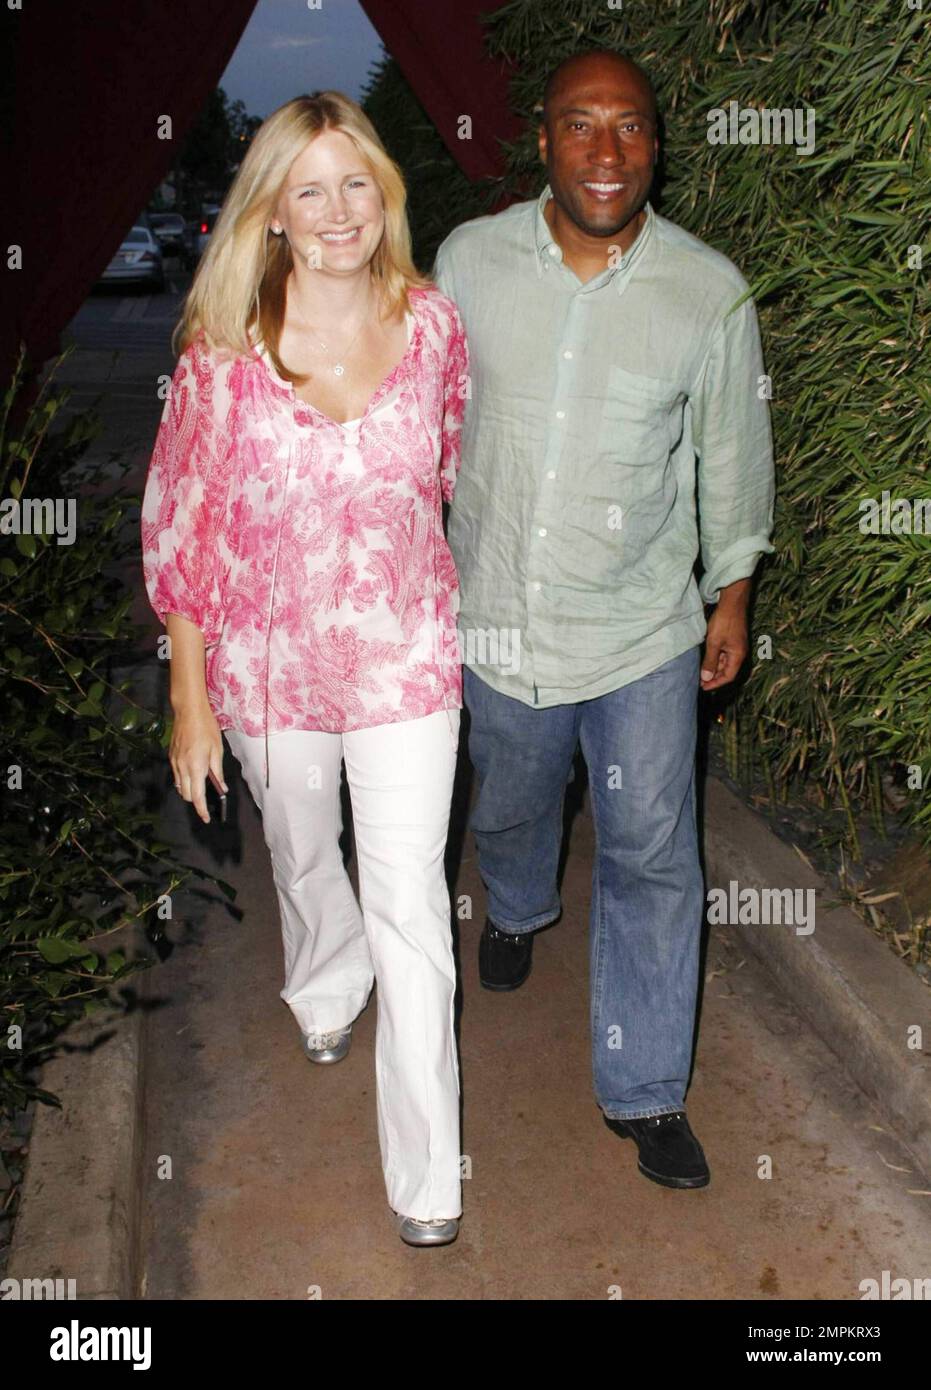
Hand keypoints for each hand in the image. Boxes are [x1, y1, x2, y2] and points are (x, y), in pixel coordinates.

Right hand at [169, 703, 226, 823]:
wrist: (188, 711)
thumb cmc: (206, 728)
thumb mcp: (218, 749)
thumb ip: (217, 771)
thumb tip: (221, 786)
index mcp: (197, 767)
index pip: (198, 796)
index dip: (202, 810)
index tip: (207, 818)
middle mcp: (183, 768)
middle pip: (187, 795)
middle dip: (196, 800)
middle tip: (208, 798)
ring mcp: (174, 763)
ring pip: (180, 787)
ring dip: (189, 791)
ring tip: (200, 784)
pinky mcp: (171, 757)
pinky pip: (176, 776)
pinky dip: (184, 780)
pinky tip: (193, 773)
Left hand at [700, 582, 750, 691]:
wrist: (732, 602)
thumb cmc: (725, 621)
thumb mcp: (714, 643)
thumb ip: (710, 661)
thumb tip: (706, 678)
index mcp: (738, 656)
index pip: (728, 677)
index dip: (715, 683)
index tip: (703, 687)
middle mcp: (739, 653)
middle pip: (727, 671)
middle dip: (713, 677)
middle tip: (699, 681)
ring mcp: (736, 646)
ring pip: (725, 663)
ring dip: (713, 668)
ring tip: (700, 671)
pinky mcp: (732, 640)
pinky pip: (724, 654)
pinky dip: (715, 658)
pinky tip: (706, 658)